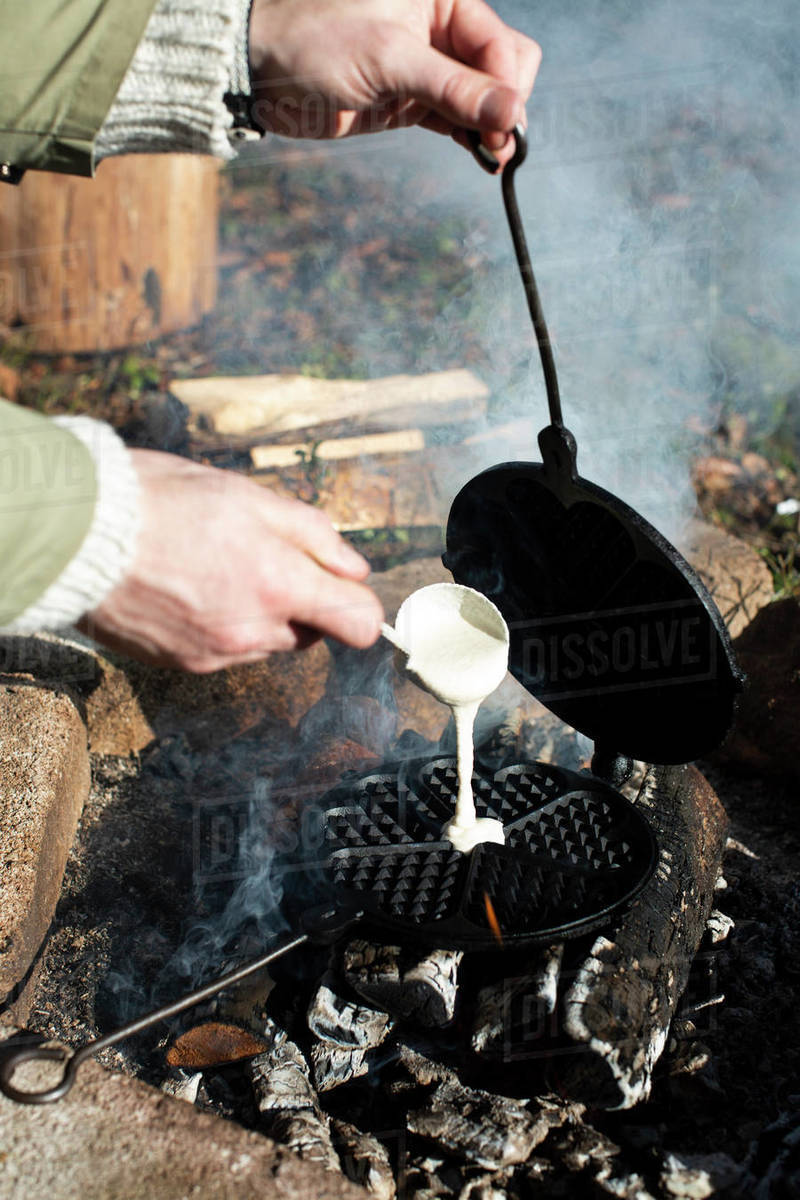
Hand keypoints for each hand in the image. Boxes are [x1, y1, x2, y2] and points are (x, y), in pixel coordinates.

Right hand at [80, 450, 382, 671]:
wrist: (79, 535)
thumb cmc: (162, 502)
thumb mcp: (249, 497)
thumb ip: (312, 534)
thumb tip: (354, 567)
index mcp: (278, 584)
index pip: (361, 624)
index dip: (362, 605)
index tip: (347, 589)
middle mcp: (253, 630)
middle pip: (311, 631)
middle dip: (298, 599)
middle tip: (259, 555)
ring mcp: (216, 654)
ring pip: (267, 641)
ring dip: (258, 613)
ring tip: (215, 567)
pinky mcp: (184, 665)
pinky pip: (226, 650)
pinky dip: (220, 625)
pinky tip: (189, 588)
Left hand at [248, 0, 540, 163]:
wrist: (264, 74)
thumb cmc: (315, 43)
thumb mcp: (388, 60)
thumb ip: (452, 88)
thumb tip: (511, 113)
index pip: (499, 42)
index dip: (507, 87)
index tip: (504, 128)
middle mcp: (441, 26)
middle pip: (501, 67)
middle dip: (504, 106)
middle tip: (498, 146)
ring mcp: (429, 66)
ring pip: (482, 97)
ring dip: (491, 127)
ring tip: (494, 157)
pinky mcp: (413, 100)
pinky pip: (457, 117)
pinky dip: (471, 136)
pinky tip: (481, 156)